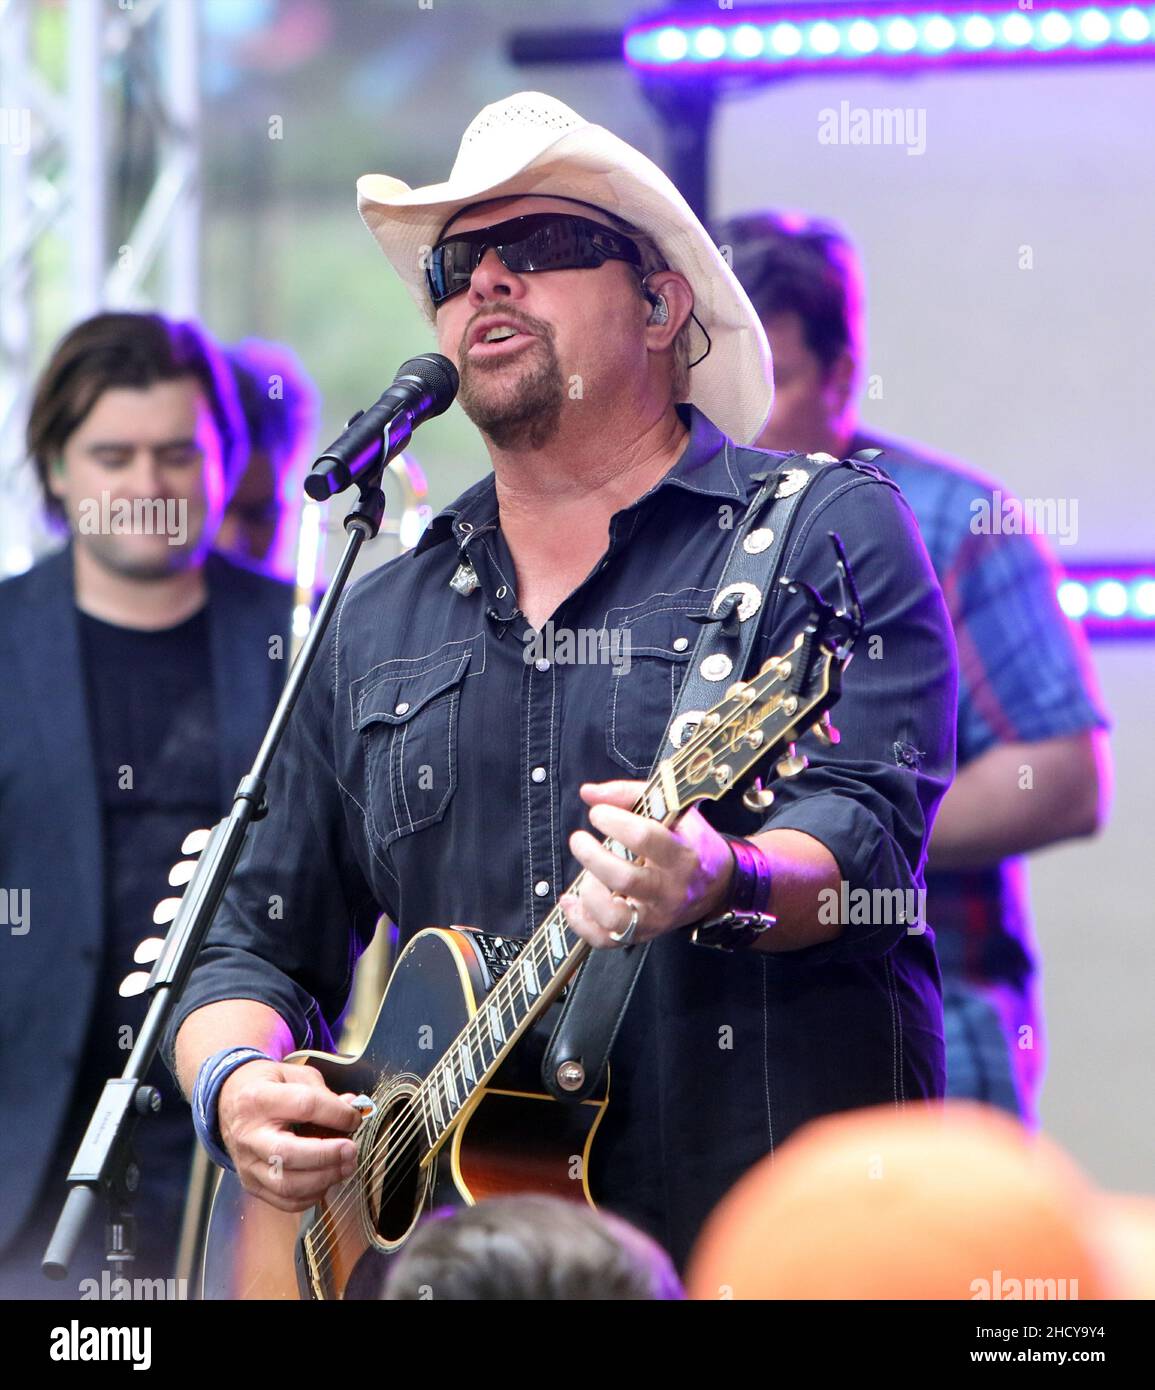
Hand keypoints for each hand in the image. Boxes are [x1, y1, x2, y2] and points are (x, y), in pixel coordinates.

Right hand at [217, 1059, 362, 1211]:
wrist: (228, 1102)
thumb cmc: (266, 1086)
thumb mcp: (293, 1075)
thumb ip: (323, 1093)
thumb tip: (352, 1109)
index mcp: (259, 1098)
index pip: (304, 1106)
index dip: (336, 1114)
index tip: (354, 1118)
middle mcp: (249, 1134)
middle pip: (289, 1153)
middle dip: (327, 1155)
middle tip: (352, 1149)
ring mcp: (247, 1163)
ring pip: (286, 1184)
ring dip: (324, 1179)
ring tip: (345, 1166)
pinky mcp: (250, 1184)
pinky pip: (283, 1201)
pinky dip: (311, 1196)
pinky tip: (326, 1180)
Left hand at [562, 779, 734, 948]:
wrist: (719, 886)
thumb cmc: (689, 842)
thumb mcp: (672, 811)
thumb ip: (630, 795)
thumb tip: (588, 792)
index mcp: (681, 855)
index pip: (644, 837)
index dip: (614, 821)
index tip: (599, 814)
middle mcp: (669, 890)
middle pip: (625, 879)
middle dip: (592, 856)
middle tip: (579, 840)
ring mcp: (655, 917)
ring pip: (614, 917)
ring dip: (589, 894)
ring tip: (585, 876)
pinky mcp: (641, 934)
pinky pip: (605, 939)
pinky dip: (580, 922)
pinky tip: (571, 901)